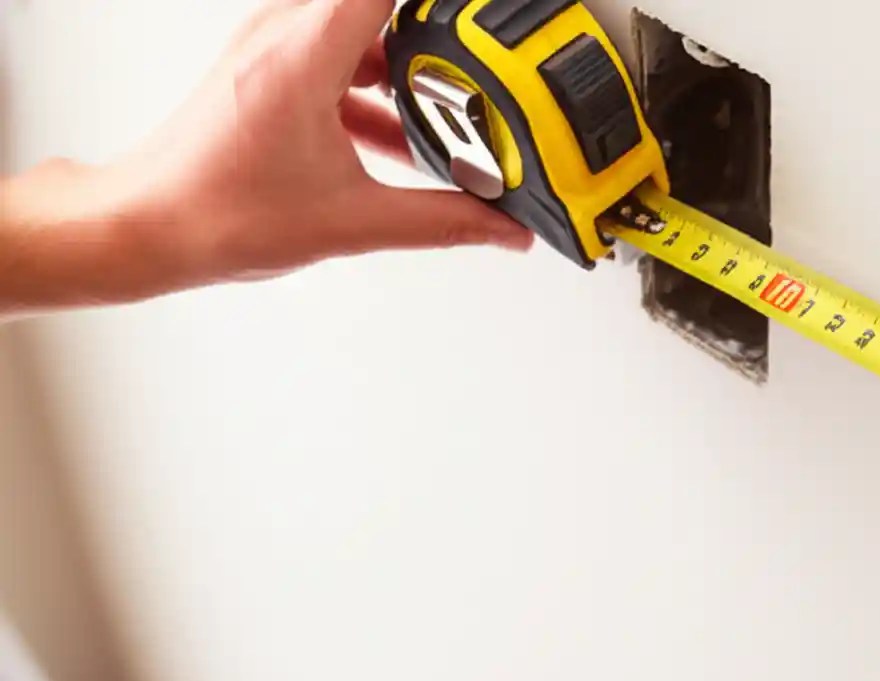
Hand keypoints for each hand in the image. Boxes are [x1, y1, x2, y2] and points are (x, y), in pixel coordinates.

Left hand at [0, 0, 532, 315]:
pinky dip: (375, 87)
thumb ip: (440, 222)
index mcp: (305, 54)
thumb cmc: (216, 214)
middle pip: (381, 7)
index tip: (481, 19)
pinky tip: (402, 138)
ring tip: (450, 109)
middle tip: (479, 74)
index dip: (442, 6)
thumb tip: (500, 228)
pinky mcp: (268, 68)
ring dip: (405, 66)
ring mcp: (273, 47)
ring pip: (361, 30)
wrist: (148, 227)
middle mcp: (285, 34)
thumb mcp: (352, 222)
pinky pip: (337, 56)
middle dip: (437, 39)